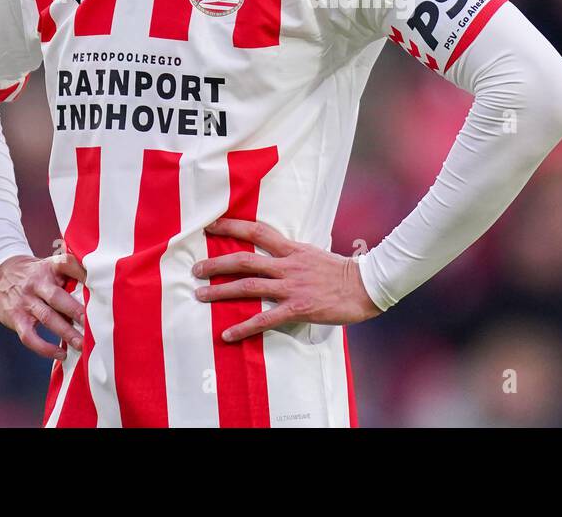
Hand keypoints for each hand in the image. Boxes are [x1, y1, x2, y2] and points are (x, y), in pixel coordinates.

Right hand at [0, 250, 87, 359]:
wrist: (0, 274)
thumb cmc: (36, 274)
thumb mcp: (51, 267)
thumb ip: (70, 277)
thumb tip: (98, 294)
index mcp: (50, 267)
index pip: (67, 264)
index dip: (83, 272)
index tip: (100, 284)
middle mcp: (37, 283)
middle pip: (58, 297)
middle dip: (77, 311)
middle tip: (95, 325)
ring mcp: (25, 301)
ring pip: (47, 318)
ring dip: (66, 333)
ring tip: (83, 345)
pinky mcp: (16, 318)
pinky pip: (29, 336)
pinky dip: (45, 348)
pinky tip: (61, 354)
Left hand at [193, 218, 382, 342]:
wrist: (366, 286)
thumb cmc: (343, 272)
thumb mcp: (315, 255)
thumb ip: (294, 255)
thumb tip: (278, 255)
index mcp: (293, 249)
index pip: (257, 232)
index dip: (232, 227)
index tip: (210, 226)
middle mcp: (288, 265)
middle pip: (244, 260)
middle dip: (216, 264)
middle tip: (195, 270)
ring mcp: (292, 286)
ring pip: (249, 287)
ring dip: (221, 291)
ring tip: (200, 295)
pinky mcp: (298, 308)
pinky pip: (265, 318)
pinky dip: (244, 327)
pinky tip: (227, 334)